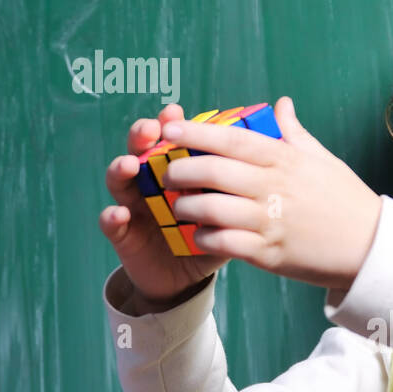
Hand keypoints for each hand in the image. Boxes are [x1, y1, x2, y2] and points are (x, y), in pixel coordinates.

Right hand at [99, 104, 231, 307]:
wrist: (187, 278)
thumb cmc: (211, 231)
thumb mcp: (232, 204)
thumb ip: (248, 171)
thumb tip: (281, 116)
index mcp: (175, 168)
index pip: (170, 138)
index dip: (169, 123)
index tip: (174, 113)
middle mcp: (150, 180)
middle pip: (140, 150)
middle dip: (141, 136)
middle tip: (150, 131)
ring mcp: (134, 205)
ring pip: (119, 180)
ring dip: (120, 169)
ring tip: (129, 165)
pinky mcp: (123, 233)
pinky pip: (112, 223)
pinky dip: (112, 216)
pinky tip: (119, 213)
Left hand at [157, 96, 382, 290]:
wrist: (371, 246)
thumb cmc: (343, 198)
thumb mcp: (321, 158)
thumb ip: (293, 132)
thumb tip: (281, 103)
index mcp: (284, 159)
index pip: (232, 140)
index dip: (195, 133)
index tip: (169, 129)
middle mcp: (275, 187)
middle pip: (214, 172)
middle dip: (180, 170)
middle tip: (166, 172)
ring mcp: (271, 221)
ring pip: (213, 209)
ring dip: (187, 206)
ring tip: (179, 205)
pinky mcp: (269, 253)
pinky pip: (226, 243)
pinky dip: (206, 238)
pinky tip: (199, 234)